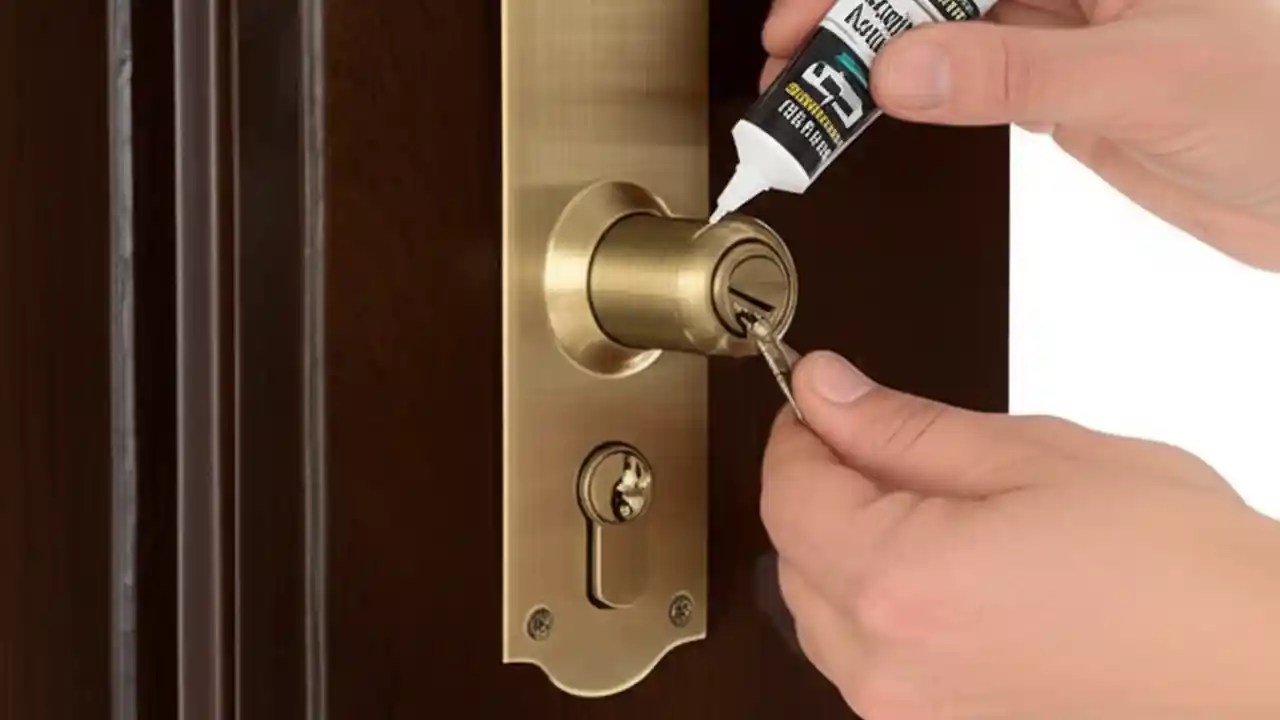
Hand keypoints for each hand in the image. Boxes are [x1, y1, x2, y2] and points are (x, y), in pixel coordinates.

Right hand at [761, 0, 1279, 270]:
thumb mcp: (1147, 76)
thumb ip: (1016, 70)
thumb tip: (903, 69)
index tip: (811, 19)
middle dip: (856, 11)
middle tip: (793, 61)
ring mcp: (1064, 27)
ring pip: (945, 23)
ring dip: (875, 56)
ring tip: (817, 93)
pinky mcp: (1059, 82)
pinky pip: (966, 75)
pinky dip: (914, 95)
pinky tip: (879, 109)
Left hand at [762, 351, 1279, 718]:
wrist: (1259, 664)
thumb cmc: (1174, 565)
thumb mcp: (1030, 456)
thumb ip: (900, 428)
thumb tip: (826, 391)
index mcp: (898, 585)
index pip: (787, 496)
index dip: (797, 436)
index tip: (819, 406)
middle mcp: (888, 667)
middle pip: (794, 557)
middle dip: (823, 490)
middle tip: (883, 446)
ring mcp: (912, 715)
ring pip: (824, 615)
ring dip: (848, 552)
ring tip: (935, 511)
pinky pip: (870, 662)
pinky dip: (884, 608)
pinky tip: (951, 573)